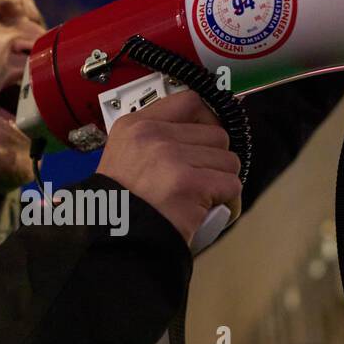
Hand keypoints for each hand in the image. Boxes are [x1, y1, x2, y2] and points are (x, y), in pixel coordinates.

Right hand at [95, 88, 242, 247]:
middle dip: (214, 162)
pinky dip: (226, 204)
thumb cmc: (121, 206)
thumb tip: (204, 134)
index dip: (207, 121)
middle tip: (199, 182)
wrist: (112, 241)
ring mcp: (171, 158)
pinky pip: (231, 185)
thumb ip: (158, 141)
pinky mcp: (189, 185)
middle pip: (217, 135)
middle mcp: (153, 135)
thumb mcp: (125, 157)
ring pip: (228, 161)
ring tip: (199, 200)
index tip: (207, 142)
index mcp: (135, 125)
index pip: (191, 102)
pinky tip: (206, 214)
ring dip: (220, 183)